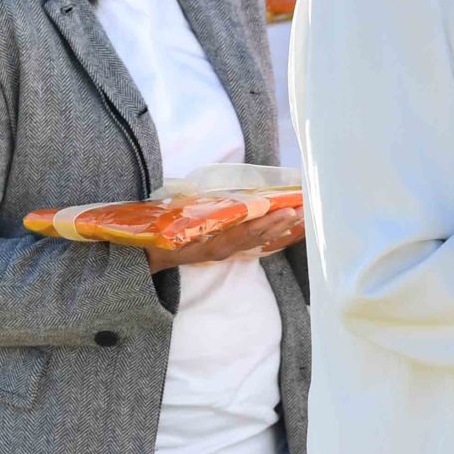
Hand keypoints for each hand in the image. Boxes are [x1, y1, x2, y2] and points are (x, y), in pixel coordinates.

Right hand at [145, 208, 306, 271]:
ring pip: (257, 240)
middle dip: (281, 223)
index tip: (285, 210)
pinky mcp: (227, 249)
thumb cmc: (157, 237)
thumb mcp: (168, 226)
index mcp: (210, 244)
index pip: (242, 233)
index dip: (265, 222)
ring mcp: (225, 251)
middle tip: (304, 209)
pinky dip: (270, 233)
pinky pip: (252, 242)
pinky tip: (287, 226)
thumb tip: (192, 193)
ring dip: (280, 227)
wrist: (149, 260)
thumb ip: (184, 213)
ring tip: (302, 214)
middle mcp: (221, 249)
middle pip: (256, 237)